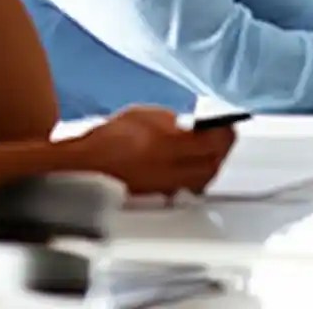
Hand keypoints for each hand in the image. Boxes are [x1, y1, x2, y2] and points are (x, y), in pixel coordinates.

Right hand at [75, 106, 234, 196]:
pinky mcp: (159, 196)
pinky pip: (190, 188)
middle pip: (213, 163)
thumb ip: (172, 120)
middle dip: (224, 150)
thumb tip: (195, 126)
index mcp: (166, 143)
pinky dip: (200, 178)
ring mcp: (165, 185)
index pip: (211, 142)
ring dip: (214, 164)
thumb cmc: (108, 137)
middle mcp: (169, 168)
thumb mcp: (143, 115)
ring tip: (214, 151)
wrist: (84, 165)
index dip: (225, 133)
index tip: (229, 124)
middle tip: (225, 137)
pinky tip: (197, 169)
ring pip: (204, 179)